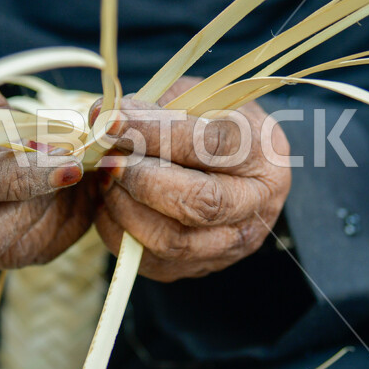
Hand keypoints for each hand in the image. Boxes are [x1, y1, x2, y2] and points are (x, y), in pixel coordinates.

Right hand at [0, 34, 98, 267]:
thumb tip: (45, 141)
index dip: (21, 177)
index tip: (67, 162)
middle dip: (49, 203)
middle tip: (84, 163)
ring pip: (17, 250)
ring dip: (63, 214)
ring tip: (87, 170)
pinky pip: (27, 249)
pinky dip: (64, 223)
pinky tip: (81, 189)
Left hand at [94, 77, 290, 280]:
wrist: (231, 167)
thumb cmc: (210, 124)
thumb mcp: (196, 101)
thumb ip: (156, 107)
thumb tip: (104, 116)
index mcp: (263, 155)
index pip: (210, 145)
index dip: (155, 132)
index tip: (113, 121)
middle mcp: (256, 206)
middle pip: (200, 203)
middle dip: (142, 179)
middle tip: (109, 158)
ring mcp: (231, 244)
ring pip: (172, 240)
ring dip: (125, 206)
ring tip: (106, 177)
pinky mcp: (199, 267)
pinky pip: (149, 259)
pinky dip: (118, 230)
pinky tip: (109, 201)